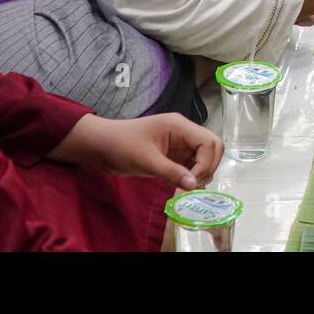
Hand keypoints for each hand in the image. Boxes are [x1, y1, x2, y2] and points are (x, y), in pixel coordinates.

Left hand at [51, 113, 223, 189]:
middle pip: (213, 146)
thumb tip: (194, 186)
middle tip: (193, 185)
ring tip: (187, 188)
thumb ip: (171, 172)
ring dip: (202, 172)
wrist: (100, 145)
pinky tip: (184, 187)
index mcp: (179, 126)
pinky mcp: (174, 154)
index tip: (192, 182)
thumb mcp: (145, 161)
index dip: (206, 163)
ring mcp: (180, 143)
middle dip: (208, 167)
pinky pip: (192, 164)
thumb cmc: (120, 146)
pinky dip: (193, 175)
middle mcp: (184, 132)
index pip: (208, 142)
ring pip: (205, 156)